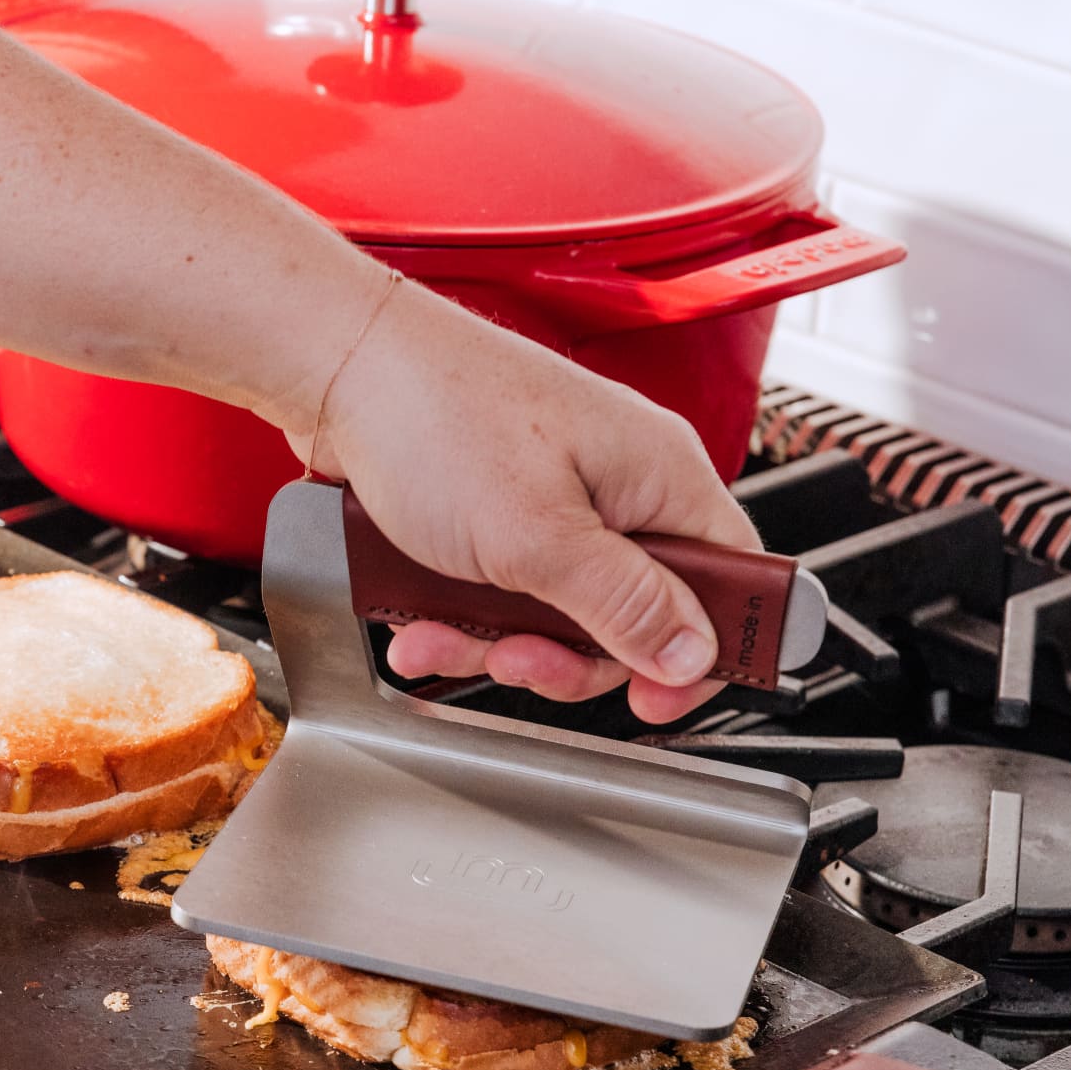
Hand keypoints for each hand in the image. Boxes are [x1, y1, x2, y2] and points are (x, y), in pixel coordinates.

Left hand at [284, 275, 761, 722]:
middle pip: (638, 617)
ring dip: (501, 644)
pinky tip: (422, 623)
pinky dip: (465, 621)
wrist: (338, 368)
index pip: (733, 581)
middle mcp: (620, 488)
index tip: (657, 701)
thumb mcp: (537, 537)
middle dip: (572, 656)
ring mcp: (559, 502)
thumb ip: (623, 603)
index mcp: (660, 476)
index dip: (705, 651)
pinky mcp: (503, 517)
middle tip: (522, 661)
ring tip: (446, 636)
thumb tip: (693, 654)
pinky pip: (507, 596)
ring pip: (562, 616)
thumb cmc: (436, 417)